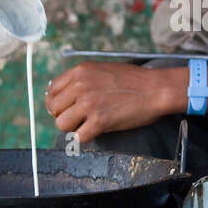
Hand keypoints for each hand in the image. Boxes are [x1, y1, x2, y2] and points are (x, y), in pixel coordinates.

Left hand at [45, 62, 185, 141]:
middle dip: (65, 115)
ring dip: (73, 128)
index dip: (56, 102)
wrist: (155, 88)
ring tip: (87, 125)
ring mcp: (89, 103)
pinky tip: (96, 131)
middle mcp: (81, 86)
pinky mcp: (99, 120)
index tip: (65, 108)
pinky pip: (79, 137)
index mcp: (80, 71)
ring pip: (62, 124)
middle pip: (54, 109)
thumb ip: (82, 79)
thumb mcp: (102, 70)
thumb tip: (64, 95)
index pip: (51, 90)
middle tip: (79, 119)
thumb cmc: (133, 80)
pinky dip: (86, 138)